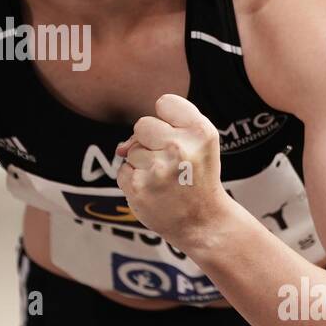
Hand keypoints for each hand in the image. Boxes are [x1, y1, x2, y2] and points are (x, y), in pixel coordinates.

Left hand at [114, 94, 228, 250]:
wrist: (203, 222)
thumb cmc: (197, 177)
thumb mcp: (200, 143)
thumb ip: (167, 126)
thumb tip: (121, 148)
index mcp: (200, 132)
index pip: (165, 103)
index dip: (167, 121)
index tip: (177, 138)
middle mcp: (180, 148)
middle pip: (142, 124)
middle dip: (149, 142)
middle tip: (170, 163)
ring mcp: (158, 168)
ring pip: (131, 150)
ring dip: (142, 164)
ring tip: (164, 180)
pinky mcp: (139, 187)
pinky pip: (123, 170)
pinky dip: (134, 181)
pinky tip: (154, 191)